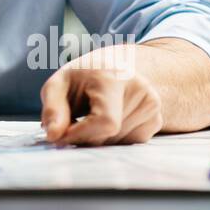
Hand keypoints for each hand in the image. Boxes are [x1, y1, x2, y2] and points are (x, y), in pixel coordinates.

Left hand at [40, 44, 163, 145]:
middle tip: (76, 119)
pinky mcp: (157, 119)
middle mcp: (139, 89)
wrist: (116, 65)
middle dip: (86, 136)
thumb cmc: (83, 77)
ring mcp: (151, 105)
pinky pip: (128, 143)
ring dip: (99, 138)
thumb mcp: (59, 84)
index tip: (61, 136)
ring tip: (95, 114)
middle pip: (108, 135)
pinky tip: (111, 118)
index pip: (106, 122)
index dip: (81, 135)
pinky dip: (114, 139)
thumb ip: (53, 109)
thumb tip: (54, 136)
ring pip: (117, 143)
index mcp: (114, 77)